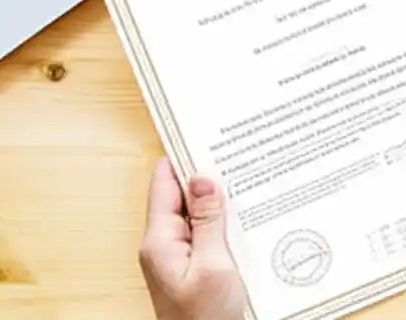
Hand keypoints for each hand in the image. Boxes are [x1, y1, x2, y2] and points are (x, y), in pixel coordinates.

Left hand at [140, 158, 246, 319]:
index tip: (205, 135)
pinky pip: (205, 236)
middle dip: (206, 177)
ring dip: (219, 203)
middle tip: (235, 156)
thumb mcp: (214, 267)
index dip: (184, 157)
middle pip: (181, 196)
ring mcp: (177, 258)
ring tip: (245, 182)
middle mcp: (163, 245)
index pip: (164, 183)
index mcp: (160, 240)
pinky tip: (243, 221)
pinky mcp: (192, 270)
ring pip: (197, 216)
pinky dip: (223, 225)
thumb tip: (202, 178)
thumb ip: (208, 221)